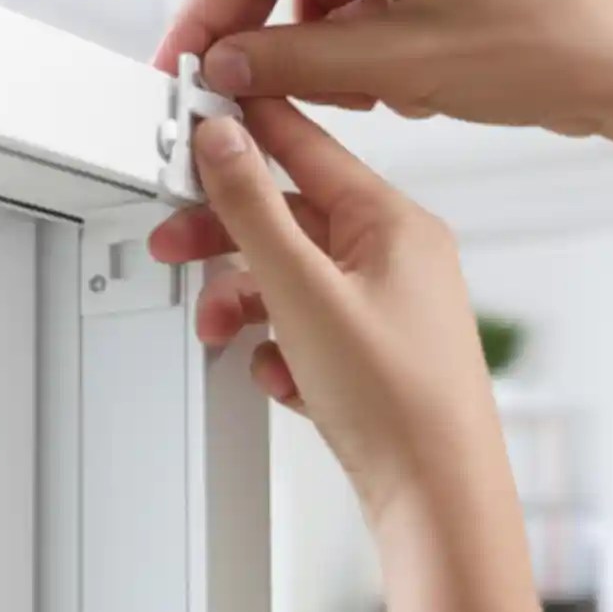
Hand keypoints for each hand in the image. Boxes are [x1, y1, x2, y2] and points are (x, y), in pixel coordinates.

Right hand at [148, 99, 506, 520]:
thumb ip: (255, 210)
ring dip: (249, 303)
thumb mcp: (304, 291)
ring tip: (223, 332)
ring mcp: (388, 309)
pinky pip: (310, 329)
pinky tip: (283, 378)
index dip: (248, 127)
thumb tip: (224, 141)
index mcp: (394, 224)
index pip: (308, 146)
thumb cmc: (400, 400)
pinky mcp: (375, 355)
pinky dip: (283, 348)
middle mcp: (397, 258)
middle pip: (291, 220)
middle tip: (175, 243)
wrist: (437, 497)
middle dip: (228, 239)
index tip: (200, 114)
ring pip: (295, 281)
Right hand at [154, 0, 612, 133]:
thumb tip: (225, 64)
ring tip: (363, 94)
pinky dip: (356, 68)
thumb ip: (294, 59)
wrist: (610, 66)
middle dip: (267, 47)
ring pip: (314, 14)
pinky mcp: (418, 0)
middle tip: (248, 102)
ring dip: (318, 65)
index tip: (185, 68)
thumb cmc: (532, 41)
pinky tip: (393, 90)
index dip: (210, 17)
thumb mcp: (392, 59)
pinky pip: (354, 31)